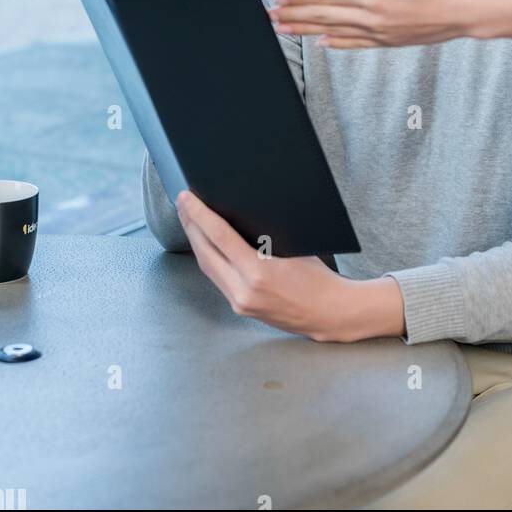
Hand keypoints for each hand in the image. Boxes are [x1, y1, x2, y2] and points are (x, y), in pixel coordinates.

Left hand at [175, 190, 355, 339]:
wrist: (329, 313)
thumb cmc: (318, 278)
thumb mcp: (294, 247)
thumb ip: (264, 236)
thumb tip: (237, 214)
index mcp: (258, 273)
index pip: (220, 237)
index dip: (200, 214)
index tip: (187, 198)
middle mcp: (243, 290)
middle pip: (205, 252)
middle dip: (191, 224)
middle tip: (182, 202)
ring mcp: (239, 302)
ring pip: (207, 267)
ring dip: (196, 241)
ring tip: (189, 219)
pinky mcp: (240, 308)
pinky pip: (216, 278)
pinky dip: (208, 257)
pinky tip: (204, 244)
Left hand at [268, 0, 483, 47]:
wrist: (467, 12)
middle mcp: (373, 19)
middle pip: (324, 16)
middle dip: (295, 15)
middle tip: (270, 16)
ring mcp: (380, 34)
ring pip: (334, 32)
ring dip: (306, 30)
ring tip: (284, 30)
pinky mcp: (389, 42)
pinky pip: (356, 44)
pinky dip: (336, 44)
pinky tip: (322, 43)